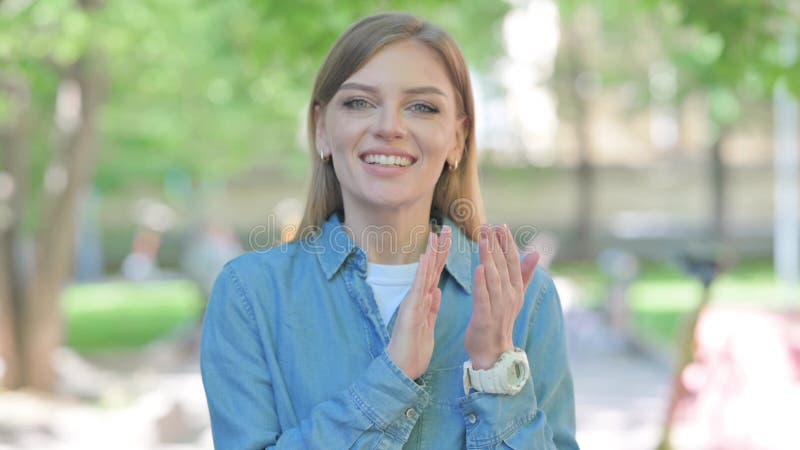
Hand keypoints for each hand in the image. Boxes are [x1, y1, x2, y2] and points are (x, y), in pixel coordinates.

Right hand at [386, 226, 451, 379]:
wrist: (403, 367)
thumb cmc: (413, 349)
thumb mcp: (427, 325)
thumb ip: (431, 307)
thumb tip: (436, 291)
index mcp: (425, 301)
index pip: (435, 275)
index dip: (442, 257)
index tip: (448, 240)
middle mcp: (418, 298)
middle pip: (430, 269)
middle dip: (438, 249)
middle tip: (444, 229)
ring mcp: (413, 302)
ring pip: (423, 274)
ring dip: (430, 254)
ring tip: (435, 236)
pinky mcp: (410, 310)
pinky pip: (418, 288)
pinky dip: (421, 272)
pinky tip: (425, 258)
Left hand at [465, 224, 538, 369]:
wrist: (494, 353)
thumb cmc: (500, 321)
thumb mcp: (515, 296)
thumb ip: (524, 274)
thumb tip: (536, 252)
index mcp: (516, 290)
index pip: (513, 262)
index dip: (507, 243)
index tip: (501, 226)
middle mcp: (510, 296)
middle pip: (503, 266)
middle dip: (495, 245)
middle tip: (487, 226)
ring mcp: (498, 307)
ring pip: (493, 278)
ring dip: (488, 257)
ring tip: (482, 240)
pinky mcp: (485, 318)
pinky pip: (483, 298)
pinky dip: (481, 283)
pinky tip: (478, 268)